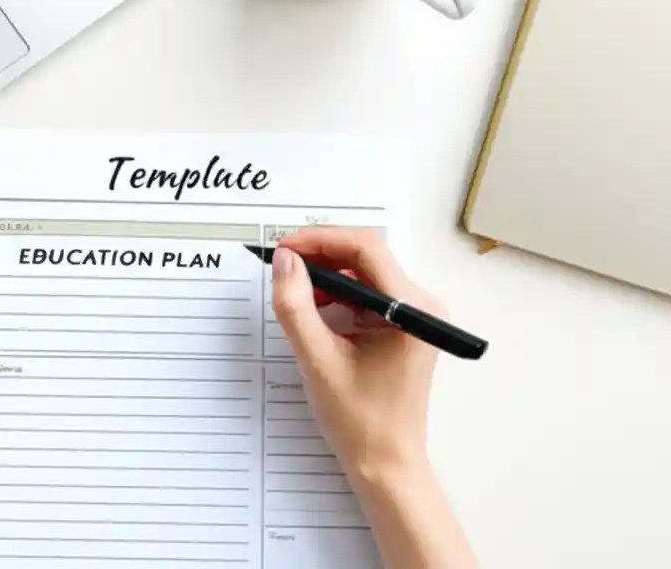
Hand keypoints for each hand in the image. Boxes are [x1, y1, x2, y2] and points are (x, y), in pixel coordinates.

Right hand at [271, 228, 445, 480]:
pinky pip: (366, 295)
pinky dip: (336, 295)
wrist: (386, 463)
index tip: (283, 248)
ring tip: (293, 292)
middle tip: (281, 265)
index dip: (320, 240)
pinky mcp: (402, 327)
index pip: (366, 249)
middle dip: (320, 256)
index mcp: (412, 309)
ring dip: (326, 276)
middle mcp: (421, 305)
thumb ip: (296, 306)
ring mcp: (414, 315)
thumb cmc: (359, 420)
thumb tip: (284, 262)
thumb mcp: (317, 360)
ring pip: (364, 274)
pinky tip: (311, 308)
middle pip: (366, 257)